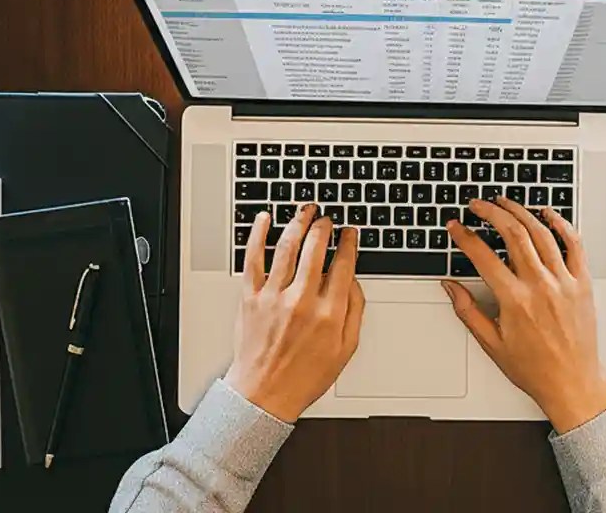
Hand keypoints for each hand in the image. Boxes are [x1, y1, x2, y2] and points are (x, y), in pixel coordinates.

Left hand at [224, 204, 365, 422]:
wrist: (263, 395)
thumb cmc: (302, 377)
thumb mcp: (345, 350)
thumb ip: (355, 312)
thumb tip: (354, 282)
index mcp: (329, 314)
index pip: (343, 265)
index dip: (349, 243)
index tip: (350, 233)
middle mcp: (301, 301)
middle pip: (316, 249)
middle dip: (324, 227)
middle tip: (326, 220)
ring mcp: (273, 297)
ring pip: (287, 247)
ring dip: (298, 222)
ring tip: (305, 211)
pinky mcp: (250, 298)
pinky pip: (253, 259)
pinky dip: (257, 235)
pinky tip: (264, 219)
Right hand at [442, 198, 605, 433]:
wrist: (573, 383)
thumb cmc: (535, 369)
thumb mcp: (491, 344)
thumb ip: (467, 311)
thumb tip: (450, 287)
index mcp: (515, 301)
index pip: (483, 256)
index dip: (465, 236)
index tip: (457, 227)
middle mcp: (540, 287)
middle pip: (513, 233)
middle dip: (491, 212)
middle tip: (478, 205)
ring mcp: (564, 282)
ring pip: (542, 233)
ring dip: (521, 212)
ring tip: (505, 203)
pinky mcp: (582, 283)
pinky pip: (574, 244)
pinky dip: (561, 224)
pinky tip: (548, 214)